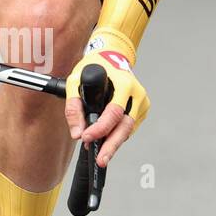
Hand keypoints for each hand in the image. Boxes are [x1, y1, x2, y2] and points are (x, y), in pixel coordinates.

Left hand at [64, 32, 149, 167]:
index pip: (114, 112)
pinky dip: (117, 136)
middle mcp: (137, 93)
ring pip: (128, 129)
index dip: (101, 128)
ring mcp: (142, 102)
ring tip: (101, 154)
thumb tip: (77, 133)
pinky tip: (107, 142)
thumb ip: (73, 106)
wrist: (111, 55)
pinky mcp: (141, 109)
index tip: (87, 138)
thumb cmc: (93, 66)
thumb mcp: (76, 80)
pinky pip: (129, 127)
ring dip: (113, 143)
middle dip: (112, 145)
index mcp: (124, 83)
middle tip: (101, 160)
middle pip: (126, 125)